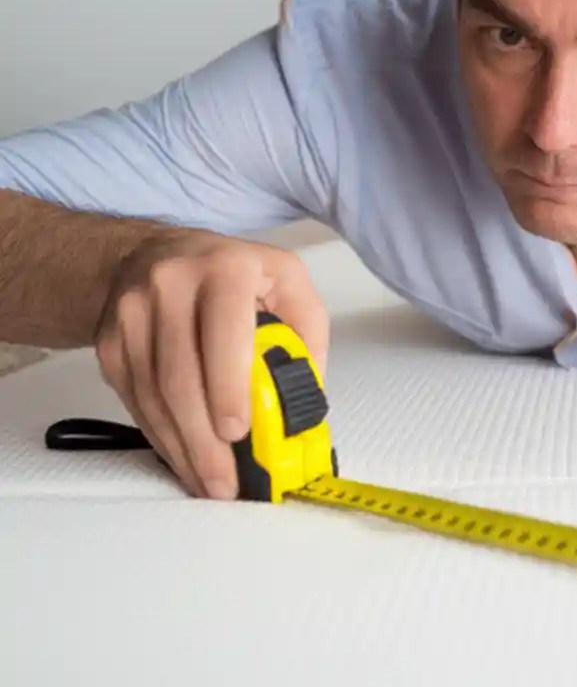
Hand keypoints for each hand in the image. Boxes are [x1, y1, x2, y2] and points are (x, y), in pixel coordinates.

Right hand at [94, 230, 328, 499]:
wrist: (158, 254)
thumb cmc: (237, 275)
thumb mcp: (288, 283)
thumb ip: (306, 335)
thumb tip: (303, 399)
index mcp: (226, 268)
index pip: (225, 333)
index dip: (228, 388)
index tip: (239, 433)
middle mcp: (171, 285)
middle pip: (180, 376)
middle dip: (204, 440)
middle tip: (226, 481)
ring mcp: (132, 314)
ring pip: (152, 395)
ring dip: (182, 448)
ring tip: (210, 483)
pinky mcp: (110, 343)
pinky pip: (134, 400)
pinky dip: (161, 436)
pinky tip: (184, 459)